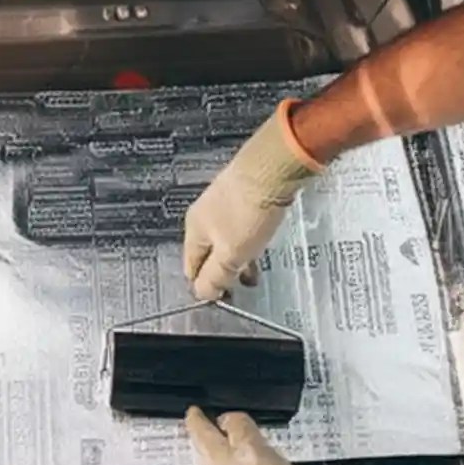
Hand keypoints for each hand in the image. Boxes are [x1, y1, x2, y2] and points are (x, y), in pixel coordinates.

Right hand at [183, 100, 321, 299]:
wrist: (272, 167)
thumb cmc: (249, 207)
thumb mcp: (231, 254)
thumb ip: (215, 277)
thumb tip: (204, 293)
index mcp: (194, 230)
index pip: (191, 268)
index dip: (206, 286)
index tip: (223, 296)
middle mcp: (204, 214)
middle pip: (209, 253)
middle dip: (225, 272)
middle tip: (241, 286)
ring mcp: (224, 203)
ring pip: (226, 239)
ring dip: (239, 258)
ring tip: (255, 269)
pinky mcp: (244, 195)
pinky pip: (241, 226)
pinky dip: (249, 240)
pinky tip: (262, 242)